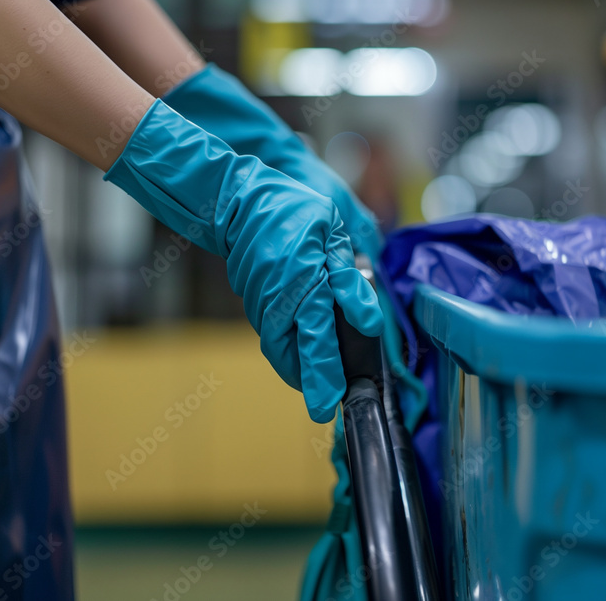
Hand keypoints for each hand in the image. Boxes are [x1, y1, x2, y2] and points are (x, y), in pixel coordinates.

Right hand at [105, 100, 383, 421]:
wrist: (237, 201)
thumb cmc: (290, 210)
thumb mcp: (332, 234)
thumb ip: (349, 279)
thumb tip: (368, 320)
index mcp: (303, 286)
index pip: (318, 342)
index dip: (326, 376)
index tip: (332, 404)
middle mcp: (279, 305)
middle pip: (295, 360)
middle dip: (313, 384)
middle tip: (330, 403)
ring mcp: (262, 308)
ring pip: (283, 352)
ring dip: (302, 369)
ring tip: (323, 380)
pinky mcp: (255, 306)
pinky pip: (275, 338)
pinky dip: (292, 350)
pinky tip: (309, 350)